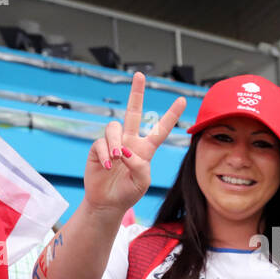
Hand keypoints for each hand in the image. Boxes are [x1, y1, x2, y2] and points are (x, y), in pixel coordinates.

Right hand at [83, 72, 185, 212]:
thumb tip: (125, 150)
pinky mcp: (97, 148)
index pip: (160, 129)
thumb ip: (139, 166)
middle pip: (133, 112)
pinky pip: (100, 143)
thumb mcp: (141, 182)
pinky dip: (104, 154)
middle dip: (136, 93)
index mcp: (145, 149)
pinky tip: (107, 166)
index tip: (182, 100)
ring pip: (114, 127)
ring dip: (115, 142)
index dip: (171, 115)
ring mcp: (113, 143)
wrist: (107, 203)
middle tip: (139, 75)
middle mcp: (129, 142)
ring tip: (116, 158)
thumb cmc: (128, 193)